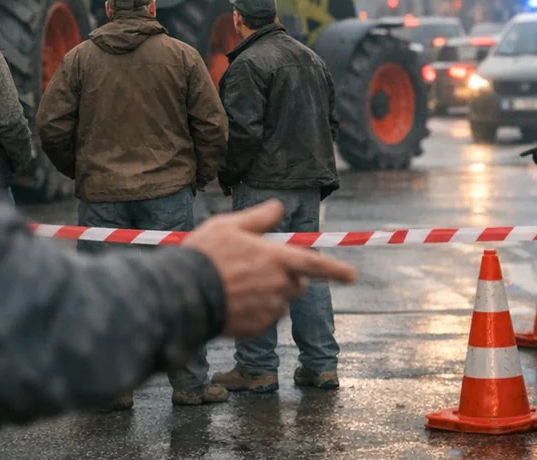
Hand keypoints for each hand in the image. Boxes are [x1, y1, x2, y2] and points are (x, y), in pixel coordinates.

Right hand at [183, 200, 357, 337]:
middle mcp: (278, 286)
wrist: (183, 293)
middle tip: (257, 271)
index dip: (336, 270)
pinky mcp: (257, 328)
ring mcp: (268, 309)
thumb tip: (279, 207)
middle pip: (297, 284)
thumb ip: (259, 218)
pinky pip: (265, 320)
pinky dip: (256, 312)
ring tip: (237, 287)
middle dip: (287, 278)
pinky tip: (234, 303)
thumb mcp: (229, 225)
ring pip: (280, 303)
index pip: (315, 264)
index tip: (352, 276)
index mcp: (276, 259)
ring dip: (270, 296)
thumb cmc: (205, 254)